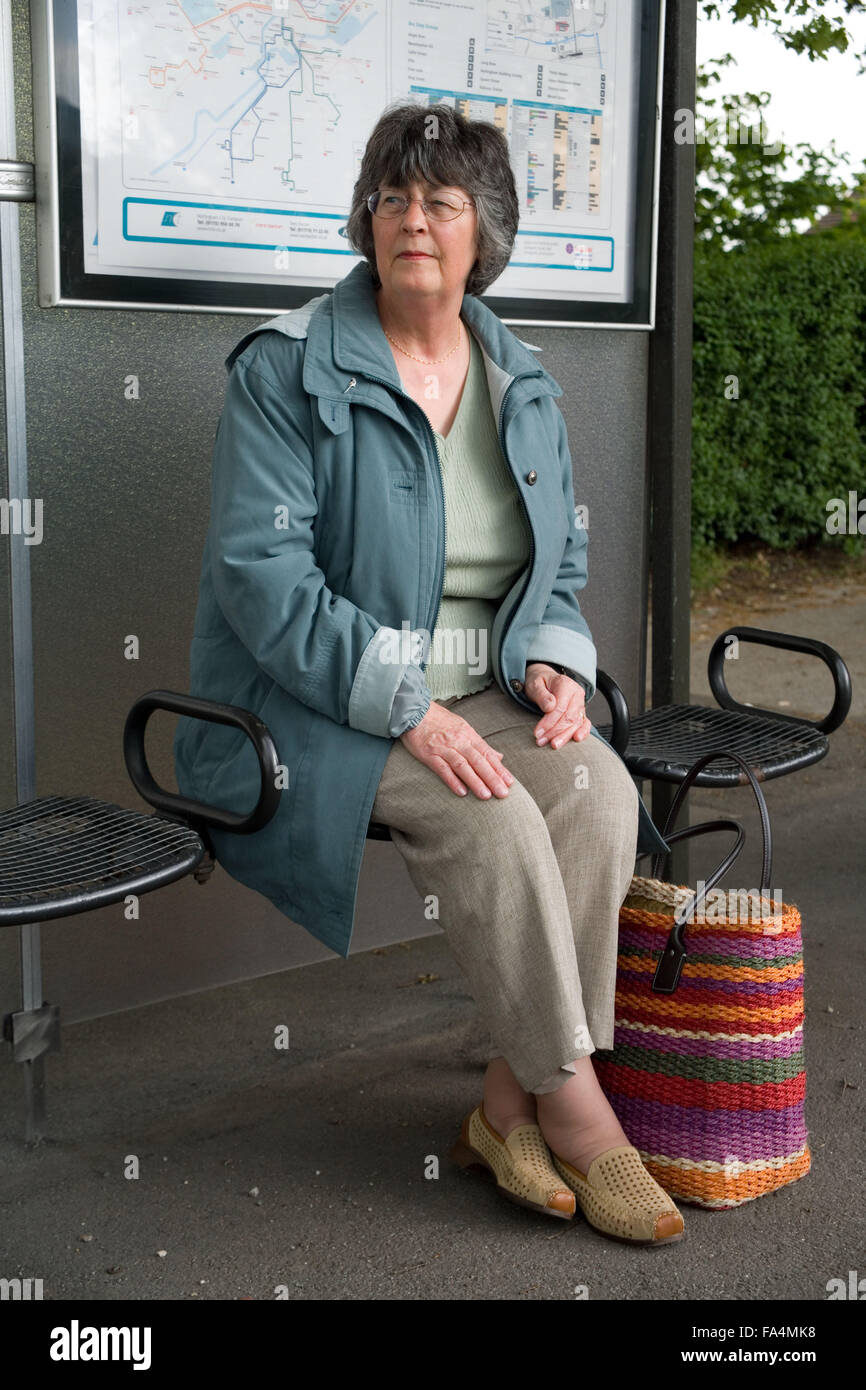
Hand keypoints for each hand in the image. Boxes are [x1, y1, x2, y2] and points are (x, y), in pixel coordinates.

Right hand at [400, 701, 514, 798]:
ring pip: (463, 766)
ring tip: (486, 796)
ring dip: (475, 781)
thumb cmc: (440, 721)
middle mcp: (458, 741)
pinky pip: (442, 769)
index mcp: (468, 735)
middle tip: (503, 793)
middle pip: (478, 761)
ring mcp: (444, 748)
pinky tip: (461, 792)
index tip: (509, 782)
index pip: (487, 754)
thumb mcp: (463, 728)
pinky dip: (452, 780)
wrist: (415, 711)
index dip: (499, 768)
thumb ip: (480, 744)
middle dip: (492, 778)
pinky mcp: (429, 754)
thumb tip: (499, 756)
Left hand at [525, 662, 591, 747]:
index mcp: (566, 684)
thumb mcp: (534, 684)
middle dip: (555, 732)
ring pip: (576, 723)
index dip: (549, 722)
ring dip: (565, 736)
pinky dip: (582, 732)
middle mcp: (576, 694)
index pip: (560, 708)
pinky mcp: (581, 712)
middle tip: (541, 741)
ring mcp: (580, 703)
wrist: (545, 680)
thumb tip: (549, 706)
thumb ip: (541, 694)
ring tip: (553, 745)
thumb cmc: (539, 683)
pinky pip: (585, 723)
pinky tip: (576, 739)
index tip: (537, 733)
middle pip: (569, 717)